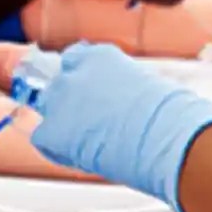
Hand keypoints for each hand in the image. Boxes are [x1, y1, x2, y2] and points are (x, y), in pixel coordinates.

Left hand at [30, 43, 211, 211]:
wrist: (165, 137)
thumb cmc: (168, 115)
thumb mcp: (144, 86)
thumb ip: (121, 87)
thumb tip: (122, 102)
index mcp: (98, 56)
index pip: (75, 58)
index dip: (81, 77)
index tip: (90, 92)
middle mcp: (73, 72)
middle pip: (56, 81)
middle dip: (68, 98)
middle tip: (89, 120)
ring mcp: (60, 100)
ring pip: (46, 107)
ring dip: (61, 121)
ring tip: (88, 141)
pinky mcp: (53, 130)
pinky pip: (43, 138)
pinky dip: (57, 148)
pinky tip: (81, 156)